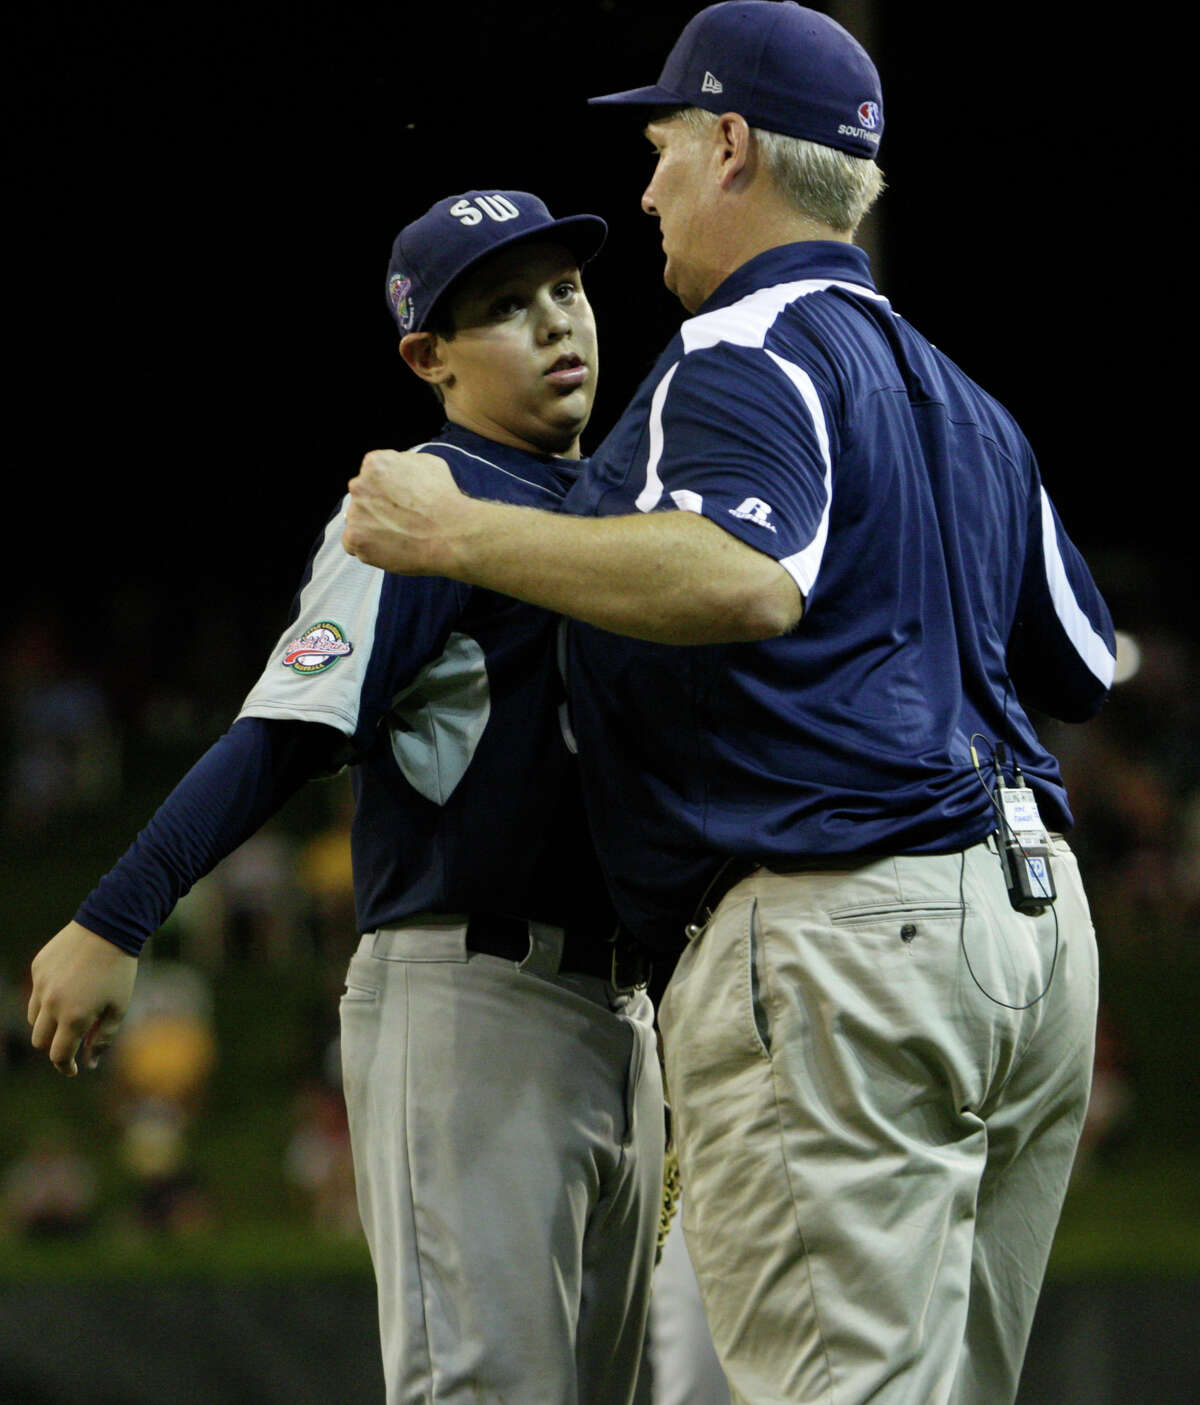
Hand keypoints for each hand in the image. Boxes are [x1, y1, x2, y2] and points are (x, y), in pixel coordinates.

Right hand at [28, 922, 136, 1075]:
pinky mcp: (37, 968)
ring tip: (71, 1011)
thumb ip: (102, 1039)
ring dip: (48, 1023)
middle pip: (40, 1041)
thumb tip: (90, 1064)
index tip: (73, 1070)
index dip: (65, 1067)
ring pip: (34, 1018)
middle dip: (54, 1045)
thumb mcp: (118, 1007)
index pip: (58, 1055)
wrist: (109, 927)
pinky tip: (68, 985)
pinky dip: (47, 997)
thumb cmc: (119, 970)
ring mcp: (41, 985)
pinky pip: (36, 992)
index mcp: (74, 1018)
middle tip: (72, 1040)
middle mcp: (52, 1004)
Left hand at [342, 450, 464, 575]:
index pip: (372, 475)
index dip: (388, 489)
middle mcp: (359, 486)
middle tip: (400, 519)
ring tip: (398, 535)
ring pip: (357, 520)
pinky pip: (352, 543)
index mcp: (374, 464)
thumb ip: (404, 463)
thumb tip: (397, 470)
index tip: (401, 500)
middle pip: (363, 497)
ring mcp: (355, 514)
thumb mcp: (429, 463)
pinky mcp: (354, 540)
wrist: (449, 535)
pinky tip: (387, 547)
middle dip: (377, 506)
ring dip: (371, 526)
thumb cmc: (444, 499)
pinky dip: (367, 547)